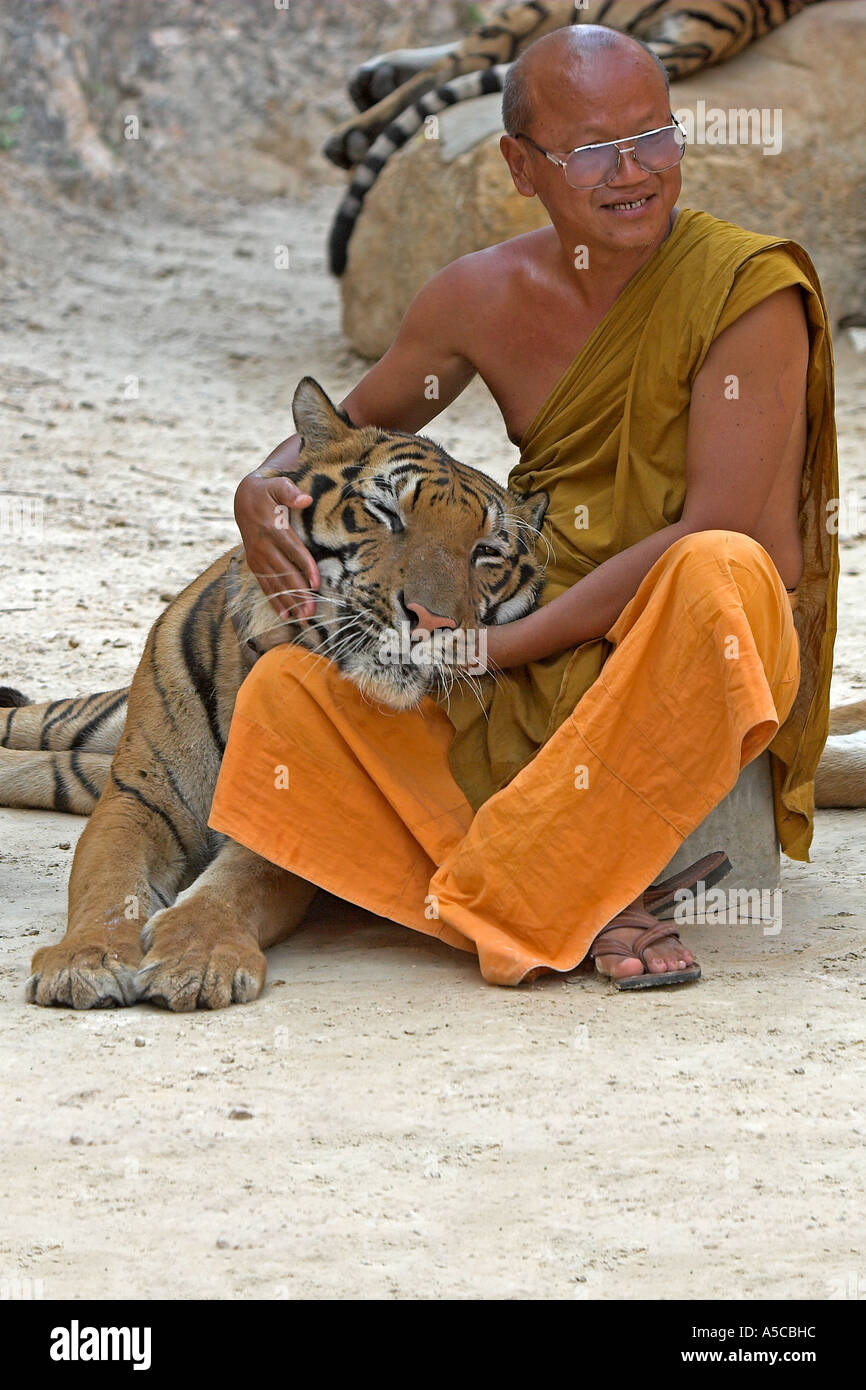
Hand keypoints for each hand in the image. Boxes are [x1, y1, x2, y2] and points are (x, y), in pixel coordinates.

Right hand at [234, 469, 319, 620]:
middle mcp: (263, 546)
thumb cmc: (266, 491)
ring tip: (302, 618)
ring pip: (275, 582)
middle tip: (311, 611)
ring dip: (289, 601)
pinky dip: (274, 600)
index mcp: (271, 527)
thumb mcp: (276, 484)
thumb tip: (306, 499)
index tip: (316, 583)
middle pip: (284, 572)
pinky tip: (286, 615)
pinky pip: (265, 584)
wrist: (243, 498)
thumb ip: (289, 491)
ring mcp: (257, 557)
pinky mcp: (254, 563)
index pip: (291, 549)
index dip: (304, 566)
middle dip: (298, 593)